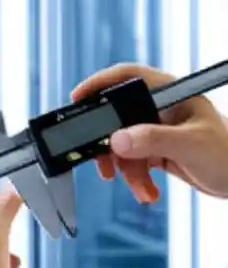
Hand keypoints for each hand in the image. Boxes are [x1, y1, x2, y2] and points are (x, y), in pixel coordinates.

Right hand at [72, 63, 227, 201]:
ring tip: (140, 187)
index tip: (77, 99)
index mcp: (170, 93)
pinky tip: (147, 190)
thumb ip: (152, 140)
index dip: (99, 83)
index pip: (127, 76)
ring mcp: (158, 129)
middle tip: (103, 161)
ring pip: (123, 144)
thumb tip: (117, 140)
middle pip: (117, 116)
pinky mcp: (157, 149)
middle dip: (110, 143)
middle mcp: (160, 108)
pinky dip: (135, 178)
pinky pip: (132, 160)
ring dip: (127, 170)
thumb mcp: (190, 145)